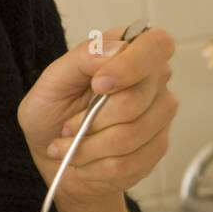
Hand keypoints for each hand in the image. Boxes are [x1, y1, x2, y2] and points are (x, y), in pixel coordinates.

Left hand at [16, 25, 178, 208]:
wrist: (54, 155)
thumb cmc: (53, 112)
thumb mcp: (53, 80)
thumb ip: (82, 58)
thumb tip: (115, 50)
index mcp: (131, 51)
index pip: (156, 44)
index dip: (131, 66)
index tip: (98, 85)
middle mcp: (153, 81)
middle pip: (135, 101)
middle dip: (90, 120)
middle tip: (68, 126)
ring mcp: (160, 115)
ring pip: (130, 136)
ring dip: (88, 147)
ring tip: (69, 145)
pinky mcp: (157, 148)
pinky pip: (128, 163)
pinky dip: (95, 166)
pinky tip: (83, 161)